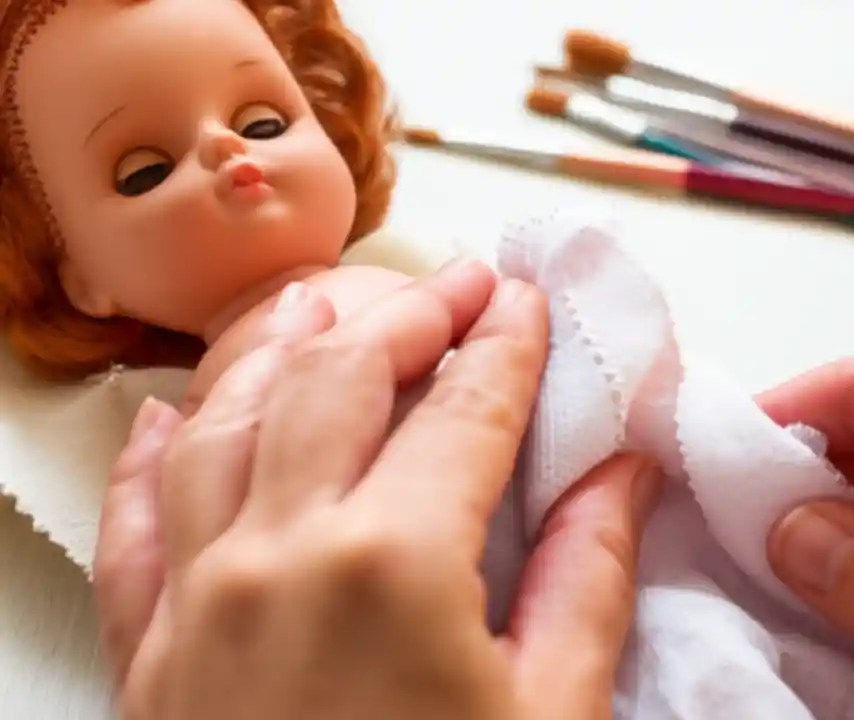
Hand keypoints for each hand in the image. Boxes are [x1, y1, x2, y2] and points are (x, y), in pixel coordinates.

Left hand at [94, 259, 663, 719]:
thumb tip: (619, 475)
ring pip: (222, 421)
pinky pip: (133, 528)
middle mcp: (279, 555)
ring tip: (320, 299)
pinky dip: (151, 457)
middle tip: (462, 279)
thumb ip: (587, 580)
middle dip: (409, 312)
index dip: (507, 344)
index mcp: (394, 564)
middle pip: (340, 378)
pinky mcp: (148, 661)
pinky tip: (165, 417)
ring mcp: (197, 602)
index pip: (464, 408)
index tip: (532, 303)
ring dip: (278, 346)